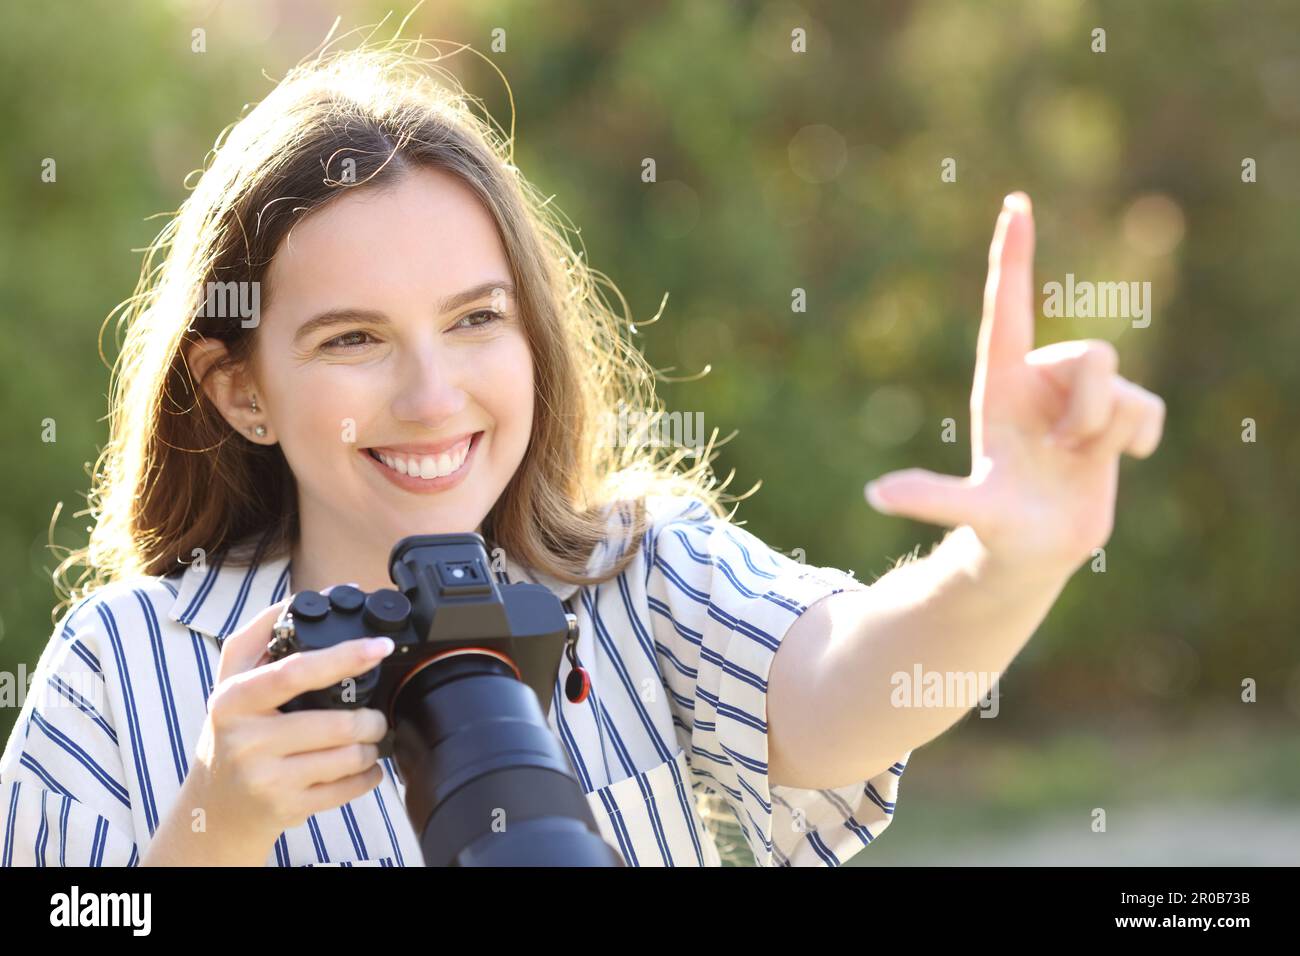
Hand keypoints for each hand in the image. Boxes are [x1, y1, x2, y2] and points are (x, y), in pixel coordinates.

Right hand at [189, 599, 396, 847]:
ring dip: (371, 747)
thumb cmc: (234, 733)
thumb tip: (330, 592)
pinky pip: (348, 790)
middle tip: (375, 716)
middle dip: (371, 719)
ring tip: (367, 740)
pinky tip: (364, 768)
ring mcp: (264, 777)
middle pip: (336, 723)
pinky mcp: (284, 808)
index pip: (294, 672)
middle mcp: (244, 738)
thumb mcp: (234, 683)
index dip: (342, 657)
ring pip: (348, 756)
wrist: (213, 808)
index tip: (378, 647)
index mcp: (233, 698)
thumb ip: (266, 635)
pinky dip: (368, 776)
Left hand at [864, 193, 1165, 572]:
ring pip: (1120, 384)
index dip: (1014, 256)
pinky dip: (1138, 440)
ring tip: (1076, 460)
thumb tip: (875, 494)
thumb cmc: (996, 524)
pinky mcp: (1117, 415)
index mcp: (1000, 381)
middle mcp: (1040, 378)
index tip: (1015, 202)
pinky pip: (1148, 407)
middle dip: (1086, 410)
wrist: (1036, 547)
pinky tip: (1116, 461)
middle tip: (1060, 450)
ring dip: (1105, 431)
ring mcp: (1079, 395)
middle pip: (1092, 353)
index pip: (1009, 307)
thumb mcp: (967, 511)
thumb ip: (931, 499)